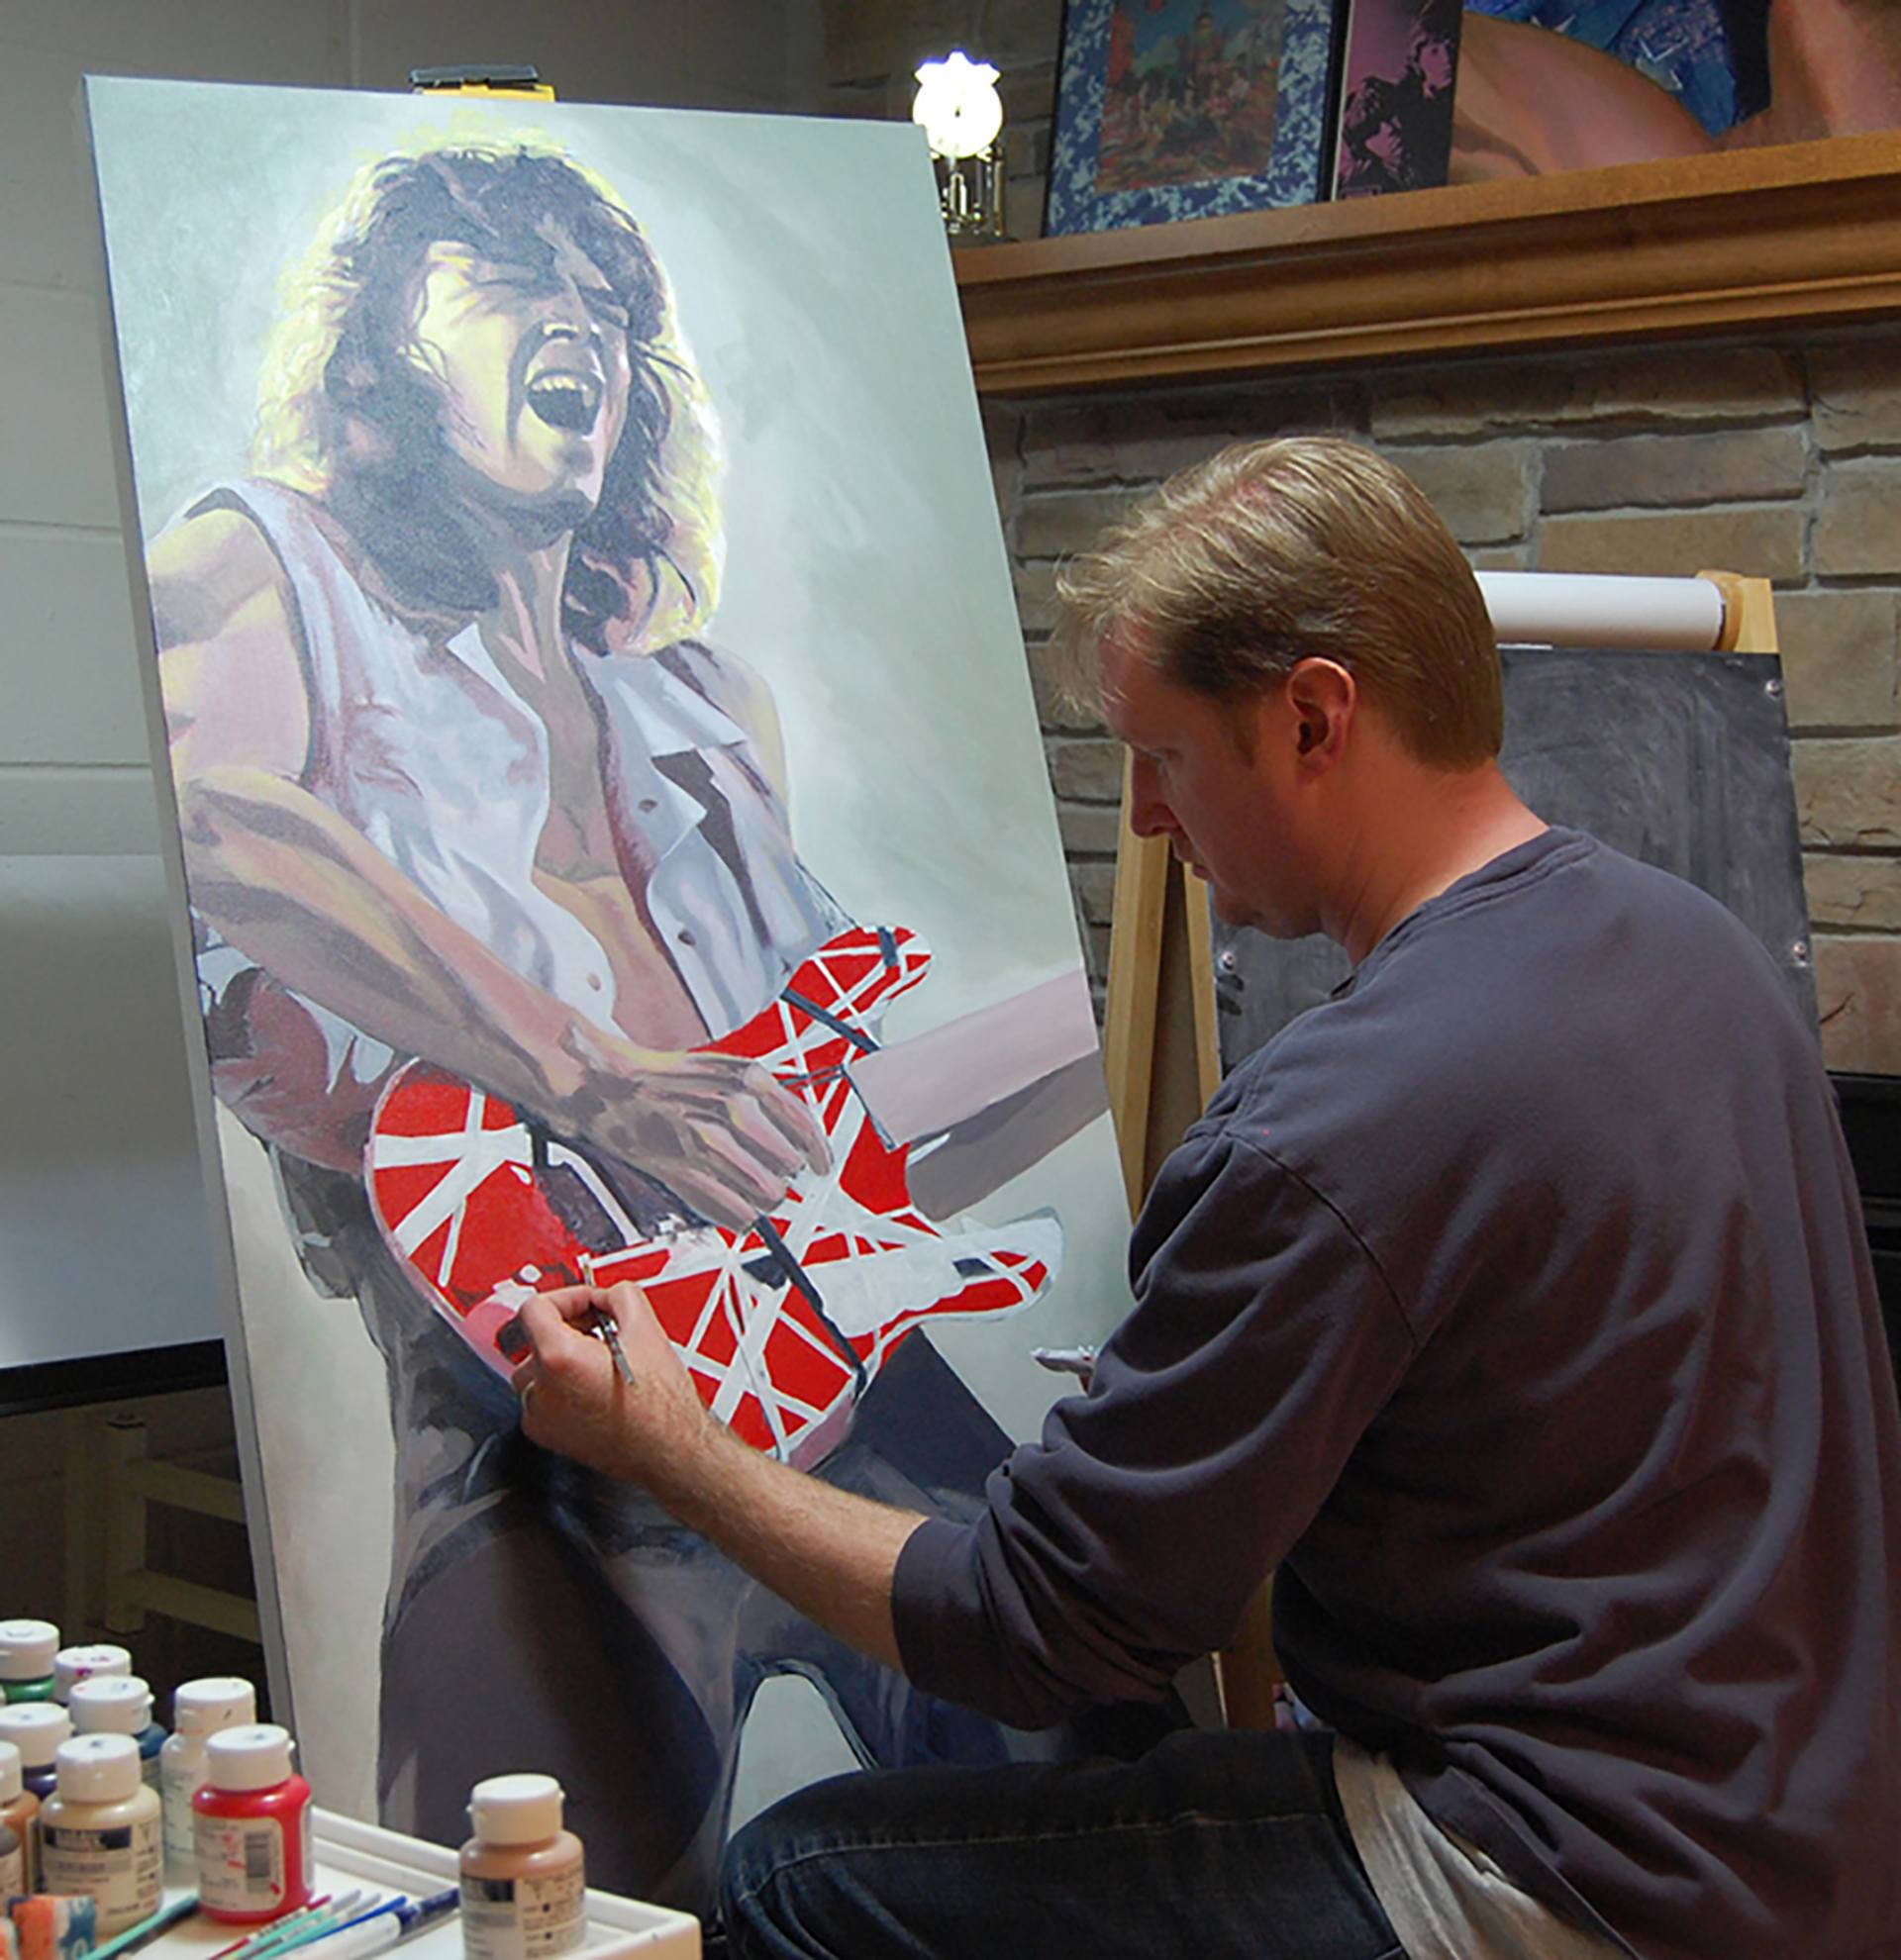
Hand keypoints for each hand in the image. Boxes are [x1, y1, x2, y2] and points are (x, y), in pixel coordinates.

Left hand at [511, 1281, 712, 1488]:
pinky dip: (562, 1387)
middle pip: (535, 1337)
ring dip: (563, 1357)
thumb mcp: (647, 1329)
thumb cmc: (662, 1406)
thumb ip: (619, 1295)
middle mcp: (540, 1390)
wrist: (671, 1452)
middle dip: (569, 1327)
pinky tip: (595, 1387)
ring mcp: (539, 1417)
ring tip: (600, 1360)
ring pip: (536, 1368)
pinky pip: (541, 1398)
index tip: (587, 1303)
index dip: (566, 1297)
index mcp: (557, 1359)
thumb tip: (605, 1296)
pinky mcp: (546, 1435)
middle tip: (602, 1329)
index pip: (534, 1308)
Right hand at [555, 1025, 827, 1230]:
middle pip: (789, 1166)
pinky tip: (727, 1205)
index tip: (821, 1168)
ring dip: (760, 1200)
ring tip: (741, 1190)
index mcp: (749, 1078)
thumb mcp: (725, 1071)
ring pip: (768, 1194)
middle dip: (781, 1176)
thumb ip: (765, 1099)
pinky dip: (738, 1215)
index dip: (818, 1154)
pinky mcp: (686, 1169)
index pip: (805, 1127)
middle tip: (762, 1176)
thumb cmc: (665, 1081)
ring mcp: (709, 1139)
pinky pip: (737, 1212)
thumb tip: (803, 1139)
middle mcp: (735, 1106)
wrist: (607, 1086)